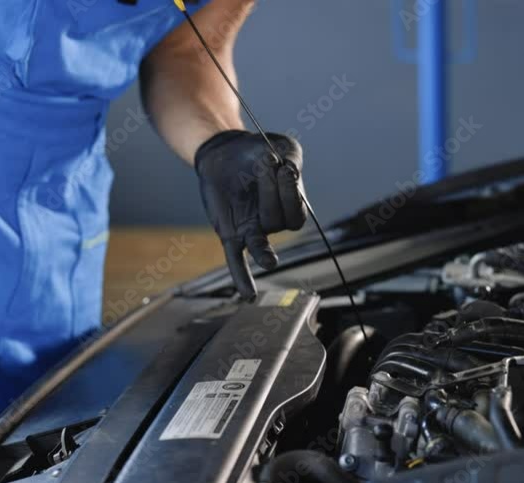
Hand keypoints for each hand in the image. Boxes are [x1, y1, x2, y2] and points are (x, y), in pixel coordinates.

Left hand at [195, 130, 307, 300]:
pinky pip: (236, 261)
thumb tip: (288, 172)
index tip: (281, 166)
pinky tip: (248, 296)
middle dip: (273, 197)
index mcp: (291, 203)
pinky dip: (242, 278)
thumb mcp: (282, 145)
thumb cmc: (258, 150)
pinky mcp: (230, 233)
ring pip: (262, 244)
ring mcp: (252, 229)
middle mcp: (274, 220)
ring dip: (264, 250)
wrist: (225, 151)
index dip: (290, 191)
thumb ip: (292, 157)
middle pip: (281, 224)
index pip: (297, 211)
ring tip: (269, 260)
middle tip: (264, 170)